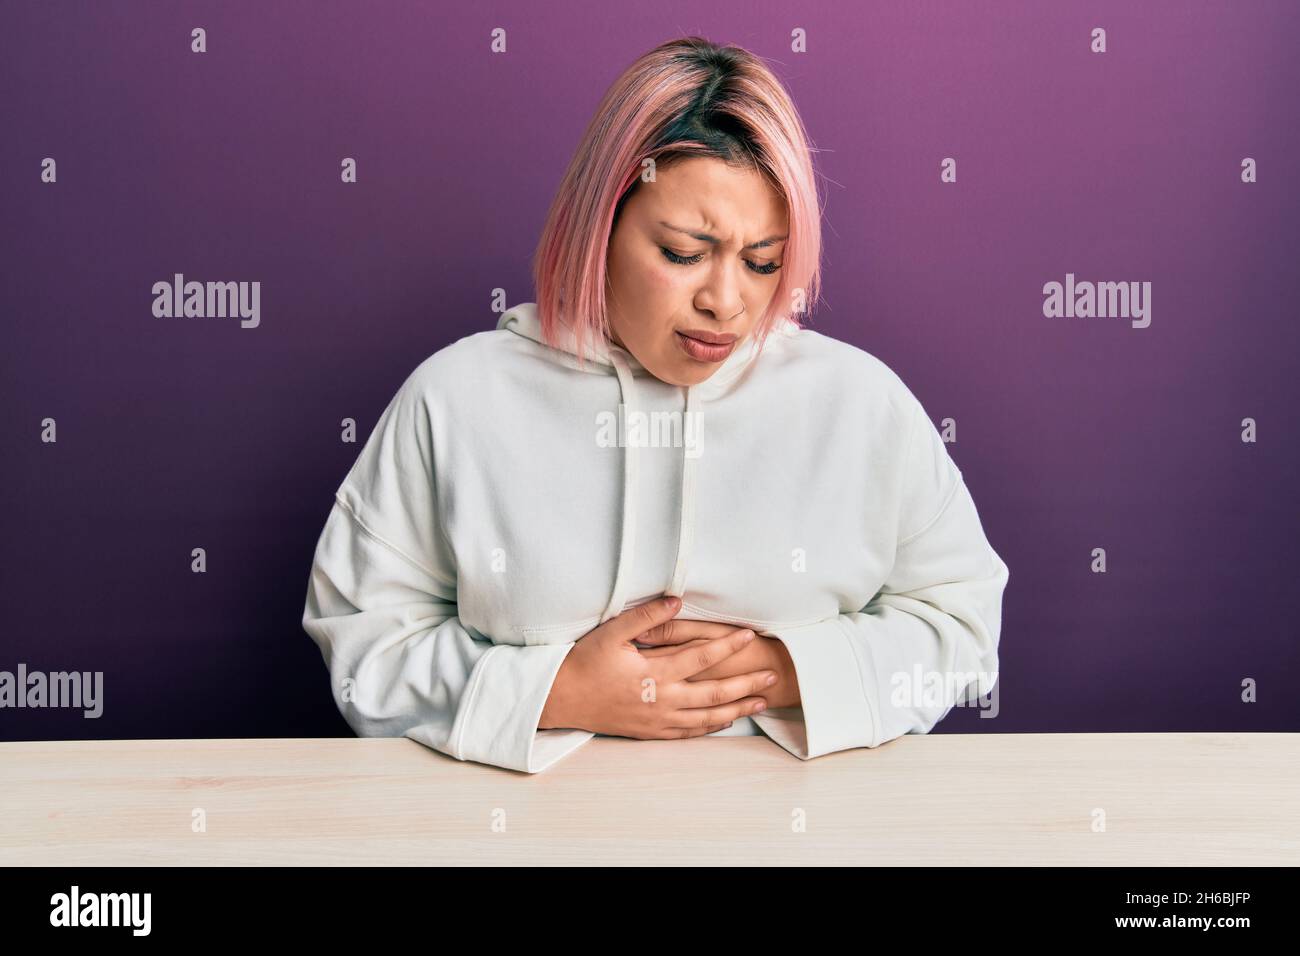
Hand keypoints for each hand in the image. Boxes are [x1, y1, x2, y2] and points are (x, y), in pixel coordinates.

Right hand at [538, 596, 776, 737]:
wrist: (562, 699)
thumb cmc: (585, 662)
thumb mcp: (613, 632)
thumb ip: (647, 616)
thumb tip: (678, 601)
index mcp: (655, 673)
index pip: (701, 657)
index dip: (728, 646)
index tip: (749, 635)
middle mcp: (662, 700)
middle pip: (714, 694)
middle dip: (745, 684)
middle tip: (770, 674)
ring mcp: (658, 720)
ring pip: (706, 718)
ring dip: (736, 709)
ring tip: (760, 702)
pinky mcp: (650, 732)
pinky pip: (688, 733)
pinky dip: (710, 727)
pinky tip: (725, 721)